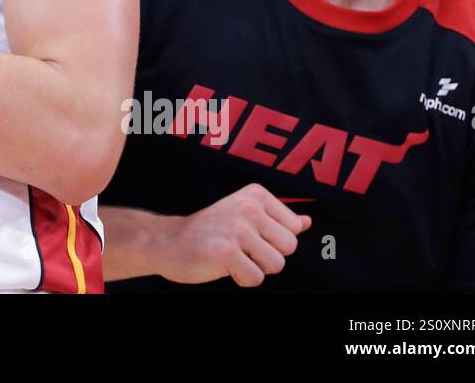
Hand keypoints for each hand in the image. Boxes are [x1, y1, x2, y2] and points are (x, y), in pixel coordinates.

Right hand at [160, 183, 310, 287]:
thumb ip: (276, 219)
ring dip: (255, 268)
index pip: (294, 228)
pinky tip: (223, 265)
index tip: (248, 234)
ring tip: (233, 257)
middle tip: (241, 248)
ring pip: (276, 265)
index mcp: (255, 195)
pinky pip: (256, 278)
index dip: (273, 240)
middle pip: (289, 247)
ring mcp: (237, 229)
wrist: (167, 241)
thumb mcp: (243, 215)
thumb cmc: (209, 231)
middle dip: (268, 255)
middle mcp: (248, 207)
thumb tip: (306, 222)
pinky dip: (241, 279)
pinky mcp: (227, 252)